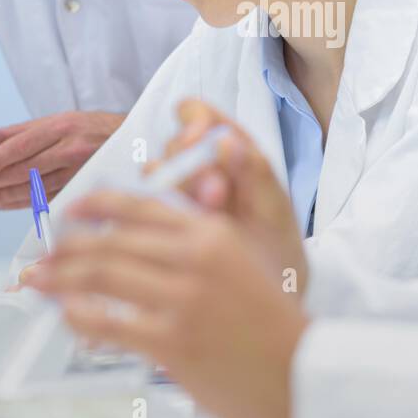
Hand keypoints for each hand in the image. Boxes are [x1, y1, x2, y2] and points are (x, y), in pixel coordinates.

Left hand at [0, 111, 124, 209]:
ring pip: (33, 188)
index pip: (19, 147)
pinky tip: (4, 204)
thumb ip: (22, 130)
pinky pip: (46, 198)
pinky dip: (22, 203)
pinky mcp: (82, 187)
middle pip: (22, 170)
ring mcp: (77, 171)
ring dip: (2, 196)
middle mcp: (69, 149)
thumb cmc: (94, 128)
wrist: (135, 139)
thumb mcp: (60, 118)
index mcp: (61, 127)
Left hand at [25, 189, 309, 417]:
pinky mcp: (172, 341)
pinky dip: (77, 316)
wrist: (301, 375)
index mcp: (213, 233)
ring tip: (39, 281)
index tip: (71, 211)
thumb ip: (193, 246)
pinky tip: (66, 315)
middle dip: (67, 245)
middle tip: (44, 255)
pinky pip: (107, 322)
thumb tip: (132, 241)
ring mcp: (183, 299)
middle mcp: (196, 258)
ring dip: (59, 276)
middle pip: (112, 238)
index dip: (96, 205)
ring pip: (100, 274)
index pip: (140, 206)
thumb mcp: (241, 263)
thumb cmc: (270, 326)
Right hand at [151, 99, 308, 291]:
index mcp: (230, 154)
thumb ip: (257, 174)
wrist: (267, 303)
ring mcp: (176, 198)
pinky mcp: (158, 226)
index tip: (196, 138)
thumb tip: (226, 139)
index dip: (192, 119)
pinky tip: (177, 235)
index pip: (196, 114)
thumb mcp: (276, 215)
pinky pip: (140, 210)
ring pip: (153, 176)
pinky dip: (154, 217)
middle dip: (191, 167)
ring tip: (208, 217)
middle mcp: (198, 170)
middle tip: (215, 195)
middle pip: (172, 147)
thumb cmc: (277, 254)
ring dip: (177, 193)